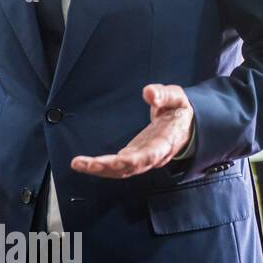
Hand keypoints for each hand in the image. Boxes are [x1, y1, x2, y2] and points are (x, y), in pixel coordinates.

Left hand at [71, 83, 194, 178]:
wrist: (184, 125)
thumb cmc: (179, 111)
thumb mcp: (177, 99)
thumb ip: (164, 95)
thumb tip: (149, 93)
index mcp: (166, 142)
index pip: (150, 155)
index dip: (132, 160)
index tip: (116, 160)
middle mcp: (153, 156)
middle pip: (130, 167)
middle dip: (106, 167)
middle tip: (83, 164)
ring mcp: (142, 158)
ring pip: (121, 170)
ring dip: (99, 169)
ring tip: (78, 164)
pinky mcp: (133, 156)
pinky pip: (117, 166)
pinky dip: (101, 166)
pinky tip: (85, 164)